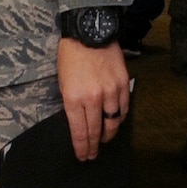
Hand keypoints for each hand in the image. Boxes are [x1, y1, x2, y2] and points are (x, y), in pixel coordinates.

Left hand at [58, 38, 128, 161]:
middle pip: (96, 130)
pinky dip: (119, 117)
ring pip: (113, 122)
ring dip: (108, 134)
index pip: (80, 131)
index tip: (83, 156)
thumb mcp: (63, 81)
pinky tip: (115, 120)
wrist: (90, 31)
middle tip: (92, 155)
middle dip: (93, 146)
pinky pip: (123, 108)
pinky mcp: (123, 84)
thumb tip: (79, 122)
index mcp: (74, 98)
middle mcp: (93, 98)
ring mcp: (110, 92)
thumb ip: (71, 103)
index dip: (82, 147)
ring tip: (105, 139)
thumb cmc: (71, 56)